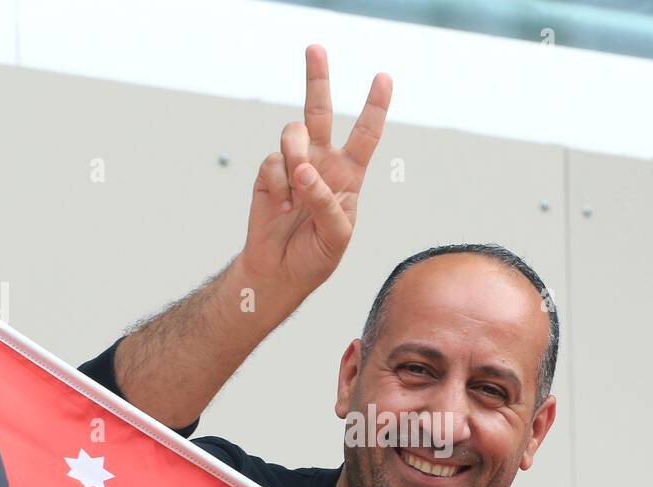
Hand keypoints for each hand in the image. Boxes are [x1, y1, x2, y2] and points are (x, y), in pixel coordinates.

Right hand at [240, 44, 392, 298]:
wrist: (280, 271)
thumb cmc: (316, 255)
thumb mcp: (336, 234)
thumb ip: (326, 201)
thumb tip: (303, 169)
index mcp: (349, 175)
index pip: (365, 134)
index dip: (375, 106)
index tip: (384, 78)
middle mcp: (322, 162)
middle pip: (320, 110)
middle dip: (318, 78)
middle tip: (315, 48)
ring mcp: (293, 165)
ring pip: (293, 133)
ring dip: (296, 154)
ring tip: (297, 184)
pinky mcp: (268, 174)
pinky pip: (273, 163)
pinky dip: (278, 186)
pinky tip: (280, 207)